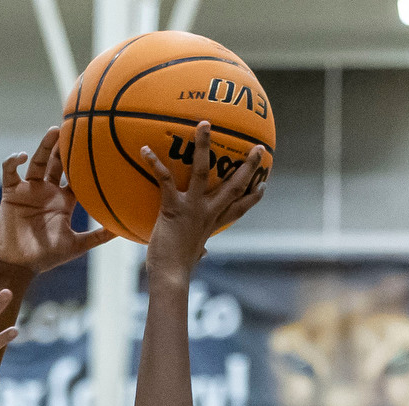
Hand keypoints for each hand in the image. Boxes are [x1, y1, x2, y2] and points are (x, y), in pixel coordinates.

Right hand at [0, 126, 114, 276]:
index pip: (75, 176)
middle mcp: (47, 191)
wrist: (19, 265)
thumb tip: (123, 231)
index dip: (83, 162)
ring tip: (54, 131)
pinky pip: (10, 171)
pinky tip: (22, 155)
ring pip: (37, 162)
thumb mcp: (77, 245)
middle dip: (65, 147)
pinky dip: (13, 161)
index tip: (96, 146)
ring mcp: (28, 190)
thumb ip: (98, 236)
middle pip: (57, 163)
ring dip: (44, 146)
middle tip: (75, 129)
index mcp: (63, 201)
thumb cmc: (47, 257)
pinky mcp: (11, 193)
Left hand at [139, 122, 266, 278]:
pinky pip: (165, 179)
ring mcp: (192, 208)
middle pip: (234, 186)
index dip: (253, 197)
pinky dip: (155, 163)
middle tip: (259, 149)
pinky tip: (145, 150)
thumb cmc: (177, 269)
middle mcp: (208, 212)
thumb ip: (200, 250)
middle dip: (248, 166)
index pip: (239, 208)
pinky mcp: (173, 207)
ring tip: (204, 124)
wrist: (171, 276)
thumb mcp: (193, 257)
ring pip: (202, 171)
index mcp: (213, 223)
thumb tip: (204, 255)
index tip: (263, 185)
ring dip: (203, 146)